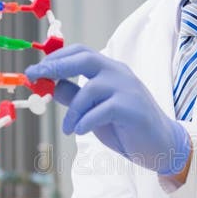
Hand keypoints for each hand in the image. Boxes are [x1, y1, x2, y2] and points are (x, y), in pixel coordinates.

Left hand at [26, 45, 190, 174]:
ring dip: (73, 111)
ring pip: (91, 89)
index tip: (34, 70)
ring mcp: (128, 89)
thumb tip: (48, 86)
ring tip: (68, 128)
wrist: (162, 145)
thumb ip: (74, 96)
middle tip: (35, 78)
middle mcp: (119, 74)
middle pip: (84, 59)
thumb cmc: (125, 126)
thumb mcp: (93, 109)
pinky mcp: (134, 109)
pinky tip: (80, 131)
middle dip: (55, 67)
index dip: (55, 58)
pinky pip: (103, 110)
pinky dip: (86, 121)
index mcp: (110, 70)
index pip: (80, 52)